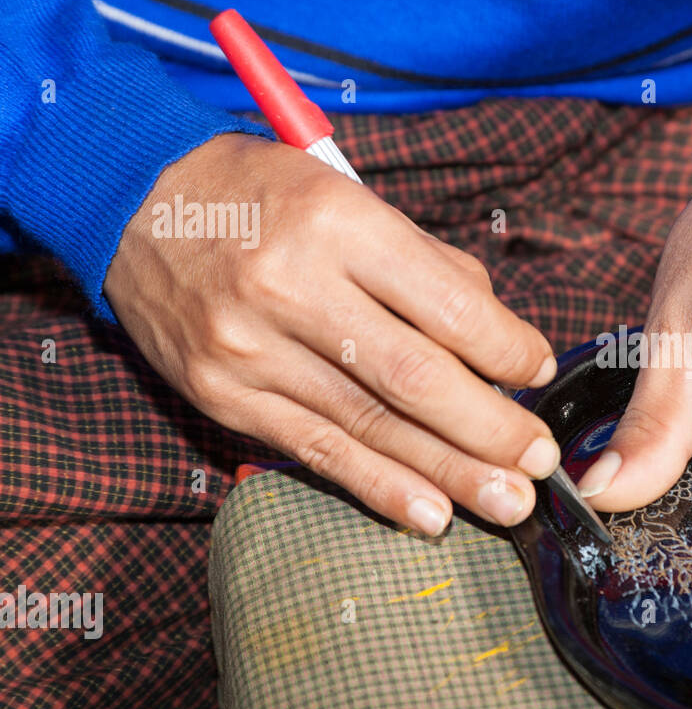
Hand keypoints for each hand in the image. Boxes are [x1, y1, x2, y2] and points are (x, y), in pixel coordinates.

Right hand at [106, 133, 560, 535]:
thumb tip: (500, 339)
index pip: (446, 305)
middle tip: (540, 461)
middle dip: (491, 429)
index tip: (539, 370)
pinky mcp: (226, 397)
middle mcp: (292, 289)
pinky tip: (431, 514)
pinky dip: (379, 487)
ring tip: (508, 501)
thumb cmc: (263, 194)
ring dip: (449, 472)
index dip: (506, 350)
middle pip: (415, 378)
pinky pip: (317, 451)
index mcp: (337, 224)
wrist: (134, 202)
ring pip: (372, 425)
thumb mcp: (350, 196)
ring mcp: (252, 350)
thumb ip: (427, 265)